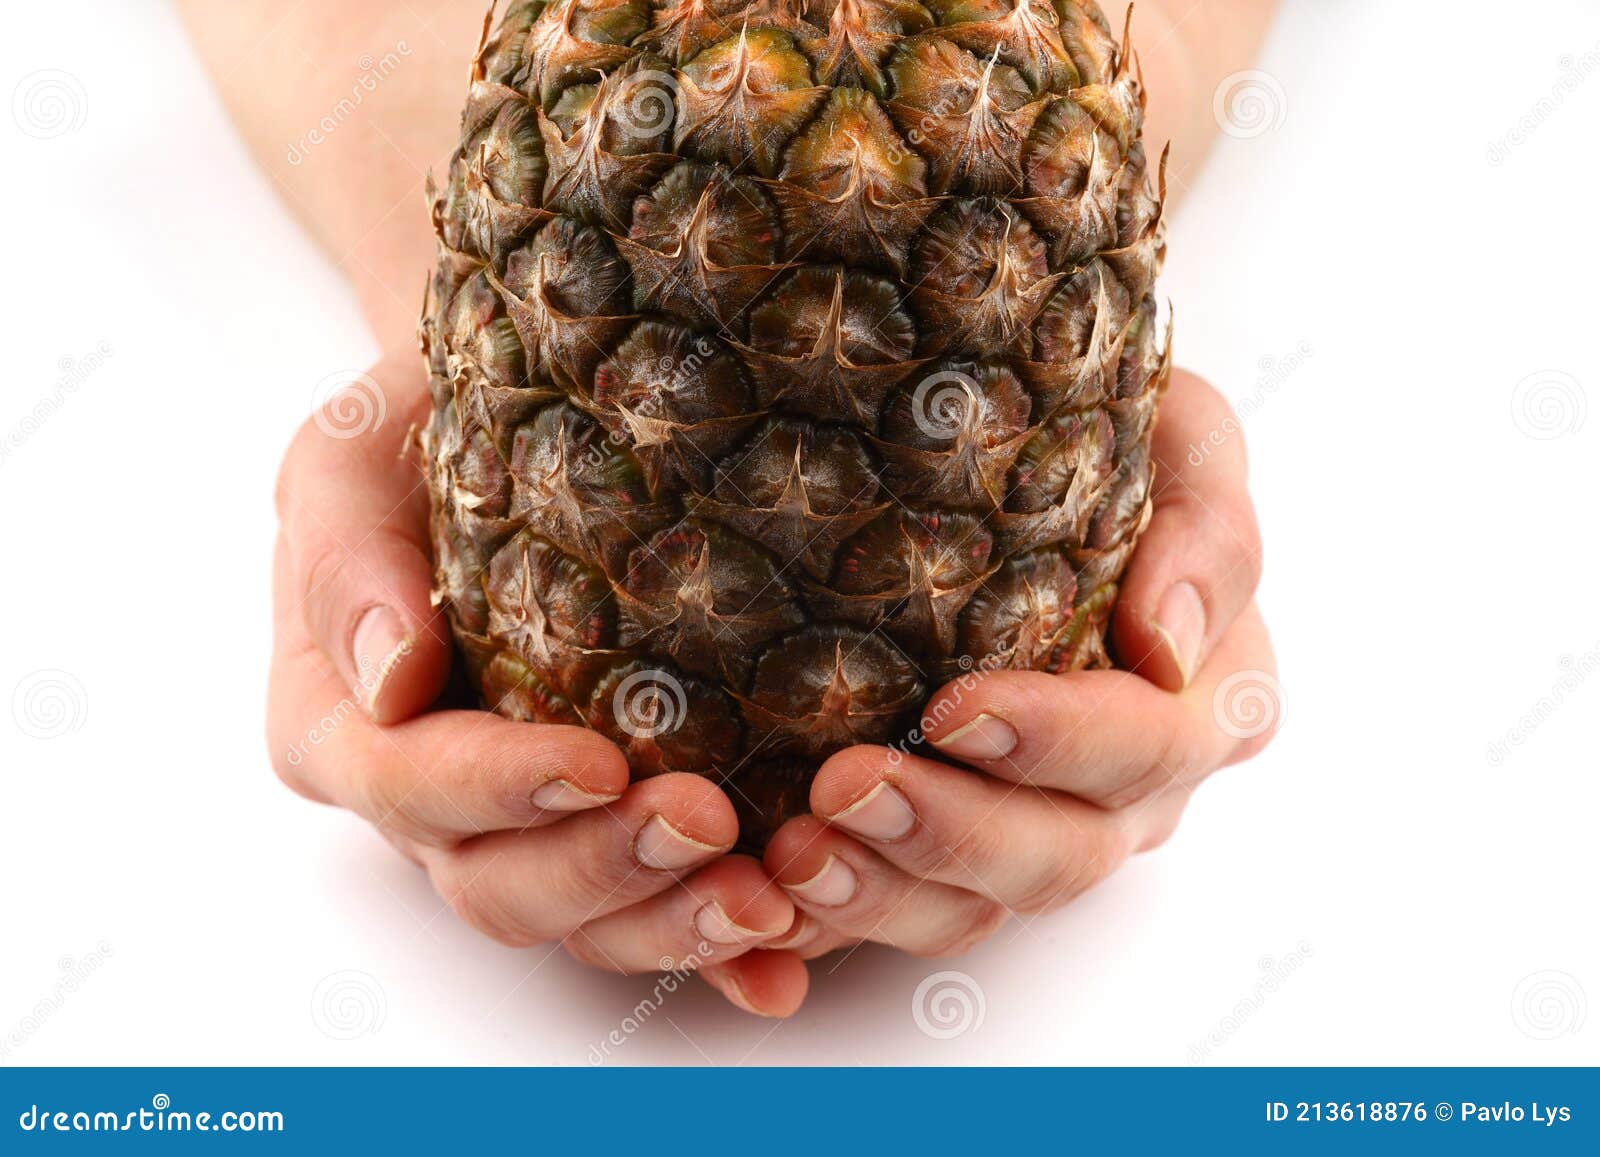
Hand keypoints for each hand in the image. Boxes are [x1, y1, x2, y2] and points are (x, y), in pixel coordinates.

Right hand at [267, 356, 806, 1015]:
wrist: (485, 434)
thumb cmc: (404, 439)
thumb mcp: (347, 464)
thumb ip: (347, 561)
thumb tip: (391, 674)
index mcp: (344, 726)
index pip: (408, 784)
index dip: (498, 790)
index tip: (592, 762)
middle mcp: (429, 803)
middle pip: (501, 882)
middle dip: (605, 866)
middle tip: (707, 820)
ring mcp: (518, 830)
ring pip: (583, 920)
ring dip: (674, 922)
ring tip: (768, 900)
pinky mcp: (599, 833)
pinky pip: (655, 913)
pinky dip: (718, 956)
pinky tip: (782, 963)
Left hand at [762, 369, 1278, 958]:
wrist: (1039, 474)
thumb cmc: (1123, 446)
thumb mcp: (1190, 443)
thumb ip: (1208, 535)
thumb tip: (1165, 644)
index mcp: (1206, 703)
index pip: (1147, 748)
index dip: (1056, 743)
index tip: (956, 708)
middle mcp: (1132, 793)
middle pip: (1058, 854)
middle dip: (948, 830)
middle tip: (845, 785)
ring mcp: (1040, 833)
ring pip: (975, 909)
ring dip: (880, 892)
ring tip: (793, 854)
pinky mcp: (952, 859)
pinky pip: (896, 914)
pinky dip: (831, 923)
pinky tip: (766, 901)